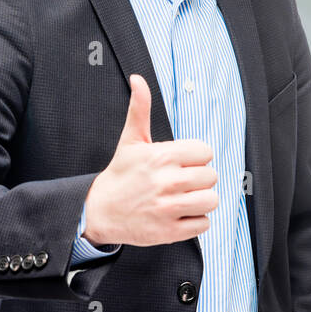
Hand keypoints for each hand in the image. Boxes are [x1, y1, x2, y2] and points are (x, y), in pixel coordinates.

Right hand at [84, 74, 217, 246]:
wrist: (99, 211)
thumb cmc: (121, 175)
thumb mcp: (131, 140)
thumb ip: (140, 109)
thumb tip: (138, 79)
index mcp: (161, 157)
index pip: (205, 152)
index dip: (196, 158)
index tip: (183, 163)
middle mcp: (167, 182)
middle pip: (211, 177)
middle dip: (199, 179)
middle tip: (182, 182)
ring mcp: (169, 208)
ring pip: (211, 200)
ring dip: (201, 200)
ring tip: (185, 198)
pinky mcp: (169, 231)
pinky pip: (203, 224)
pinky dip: (195, 221)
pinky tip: (179, 214)